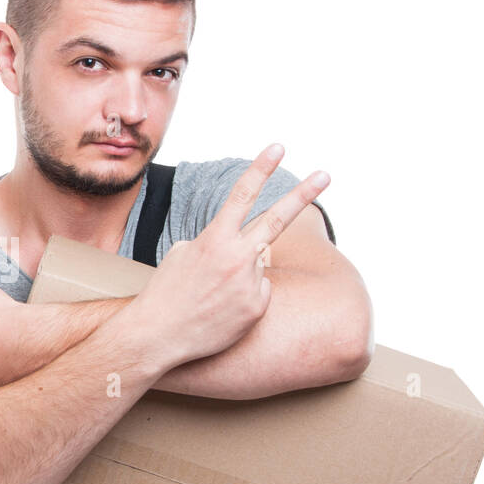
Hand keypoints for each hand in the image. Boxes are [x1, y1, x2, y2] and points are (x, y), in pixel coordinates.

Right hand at [128, 143, 329, 368]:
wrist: (158, 335)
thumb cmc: (166, 292)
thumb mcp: (182, 254)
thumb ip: (217, 242)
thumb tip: (244, 247)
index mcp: (214, 239)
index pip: (242, 195)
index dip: (261, 168)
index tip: (278, 148)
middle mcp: (237, 258)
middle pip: (277, 219)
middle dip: (303, 194)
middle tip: (325, 175)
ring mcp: (250, 284)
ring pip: (258, 267)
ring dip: (240, 275)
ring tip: (213, 294)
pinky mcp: (257, 308)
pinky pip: (259, 292)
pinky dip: (244, 297)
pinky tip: (222, 310)